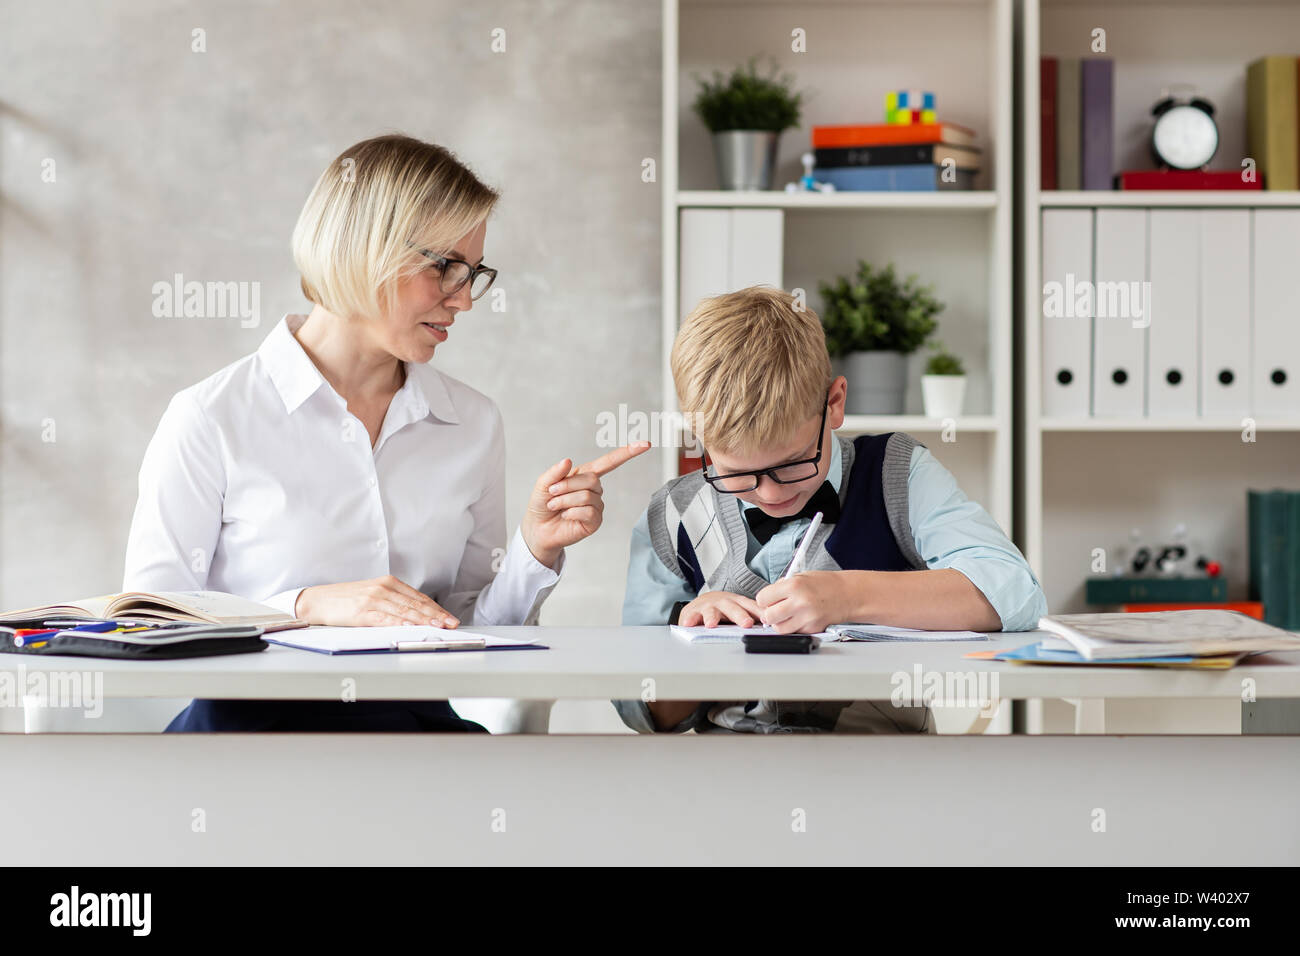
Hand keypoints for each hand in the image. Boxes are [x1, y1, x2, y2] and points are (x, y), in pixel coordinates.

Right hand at [295, 575, 459, 627]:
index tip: (449, 617)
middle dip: (435, 614)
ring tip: (437, 626)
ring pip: (404, 611)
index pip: (418, 597)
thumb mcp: (374, 594)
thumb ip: (394, 601)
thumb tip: (418, 615)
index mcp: (388, 582)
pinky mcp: (362, 611)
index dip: (436, 608)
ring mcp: (373, 599)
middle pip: (415, 603)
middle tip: (450, 623)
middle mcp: (383, 588)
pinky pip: (385, 618)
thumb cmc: (347, 599)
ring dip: (422, 620)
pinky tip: (410, 628)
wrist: (319, 600)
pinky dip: (400, 623)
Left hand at [521, 441, 651, 567]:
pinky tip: (566, 516)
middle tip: (552, 493)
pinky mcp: (595, 521)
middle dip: (567, 486)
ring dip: (565, 501)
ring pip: (587, 496)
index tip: (645, 445)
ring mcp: (596, 506)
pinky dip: (572, 512)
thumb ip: (555, 472)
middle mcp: (594, 489)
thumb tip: (568, 460)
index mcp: (584, 475)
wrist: (538, 529)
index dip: (627, 453)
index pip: (609, 462)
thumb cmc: (542, 504)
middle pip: (592, 479)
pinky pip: (589, 511)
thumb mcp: (543, 484)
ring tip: (555, 506)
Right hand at [679, 590, 763, 627]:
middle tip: (747, 623)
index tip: (768, 620)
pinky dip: (690, 620)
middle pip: (733, 608)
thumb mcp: (740, 610)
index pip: (751, 607)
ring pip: (711, 611)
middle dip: (740, 615)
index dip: (759, 613)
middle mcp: (724, 602)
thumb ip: (754, 616)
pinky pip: (691, 615)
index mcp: (738, 602)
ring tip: (712, 624)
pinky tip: (688, 624)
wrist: (702, 602)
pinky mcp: (693, 611)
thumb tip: (776, 626)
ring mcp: (708, 606)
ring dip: (712, 617)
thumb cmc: (724, 609)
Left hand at [755, 571, 848, 633]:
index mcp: (794, 586)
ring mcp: (807, 618)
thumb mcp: (800, 576)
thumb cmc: (825, 584)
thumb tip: (766, 600)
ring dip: (779, 623)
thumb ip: (781, 587)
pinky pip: (794, 632)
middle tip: (774, 610)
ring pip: (779, 629)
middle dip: (768, 614)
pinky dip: (793, 627)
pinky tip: (800, 618)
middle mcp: (799, 603)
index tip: (768, 599)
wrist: (848, 594)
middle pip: (768, 616)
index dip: (763, 599)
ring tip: (787, 615)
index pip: (762, 598)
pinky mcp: (813, 629)